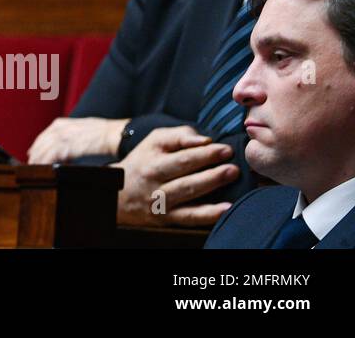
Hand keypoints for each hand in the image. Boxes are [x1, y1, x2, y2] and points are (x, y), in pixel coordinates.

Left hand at [27, 116, 127, 163]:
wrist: (113, 135)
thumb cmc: (102, 135)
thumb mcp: (82, 130)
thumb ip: (70, 136)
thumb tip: (64, 149)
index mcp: (61, 123)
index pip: (43, 136)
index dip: (37, 146)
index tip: (32, 154)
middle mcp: (59, 128)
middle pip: (40, 143)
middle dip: (35, 155)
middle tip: (31, 165)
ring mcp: (62, 136)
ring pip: (42, 150)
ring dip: (38, 161)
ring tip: (35, 170)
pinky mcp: (66, 146)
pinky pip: (49, 156)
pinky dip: (44, 163)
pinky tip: (44, 169)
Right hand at [115, 126, 237, 226]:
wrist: (120, 193)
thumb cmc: (143, 162)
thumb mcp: (154, 142)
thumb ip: (179, 136)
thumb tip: (205, 140)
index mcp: (152, 163)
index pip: (181, 157)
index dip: (205, 153)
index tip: (226, 149)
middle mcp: (155, 183)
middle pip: (185, 176)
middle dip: (212, 171)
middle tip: (234, 167)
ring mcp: (161, 203)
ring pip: (188, 195)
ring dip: (211, 186)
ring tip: (231, 178)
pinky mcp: (167, 219)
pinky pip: (190, 218)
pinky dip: (209, 214)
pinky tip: (226, 209)